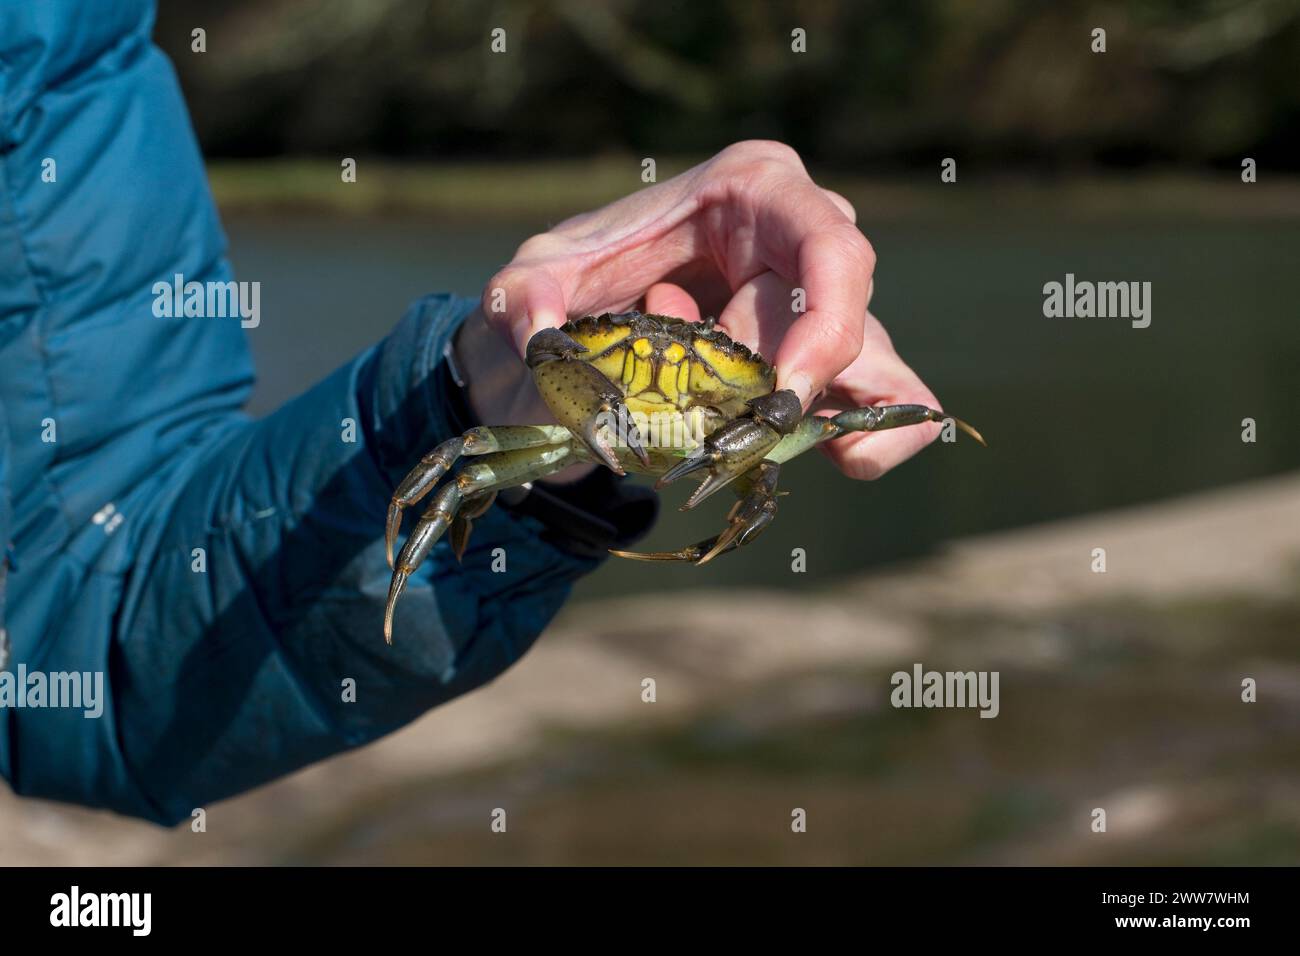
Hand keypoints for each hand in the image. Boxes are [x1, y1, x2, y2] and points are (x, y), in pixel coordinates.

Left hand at [478, 139, 943, 480]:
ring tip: (722, 430)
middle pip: (842, 327)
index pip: (832, 250)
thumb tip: (543, 342)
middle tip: (696, 413)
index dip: (821, 332)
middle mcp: (809, 236)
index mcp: (757, 187)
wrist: (584, 326)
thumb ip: (522, 300)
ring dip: (807, 424)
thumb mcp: (528, 282)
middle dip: (768, 389)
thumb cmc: (571, 285)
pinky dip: (862, 445)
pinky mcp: (836, 361)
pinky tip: (782, 450)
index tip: (775, 401)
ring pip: (881, 377)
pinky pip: (894, 409)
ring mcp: (830, 302)